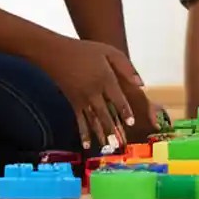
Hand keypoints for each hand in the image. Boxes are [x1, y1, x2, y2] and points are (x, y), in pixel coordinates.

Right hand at [35, 36, 142, 150]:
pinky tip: (87, 145)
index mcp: (105, 78)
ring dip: (101, 135)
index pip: (117, 98)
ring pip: (94, 120)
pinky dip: (84, 133)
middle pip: (106, 113)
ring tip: (108, 148)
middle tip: (121, 144)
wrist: (56, 53)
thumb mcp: (109, 52)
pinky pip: (79, 121)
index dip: (124, 110)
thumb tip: (141, 84)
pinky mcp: (73, 103)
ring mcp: (82, 99)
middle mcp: (93, 91)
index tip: (130, 122)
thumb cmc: (86, 50)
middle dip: (113, 129)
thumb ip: (126, 67)